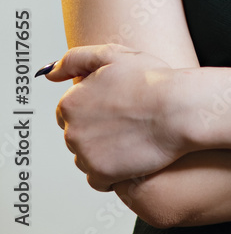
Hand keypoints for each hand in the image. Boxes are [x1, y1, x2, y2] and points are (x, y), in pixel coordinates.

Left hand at [46, 43, 190, 190]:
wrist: (177, 110)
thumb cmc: (151, 81)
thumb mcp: (111, 54)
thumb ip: (74, 59)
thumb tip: (49, 73)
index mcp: (70, 102)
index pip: (71, 110)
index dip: (95, 105)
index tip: (116, 102)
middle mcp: (71, 131)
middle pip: (78, 134)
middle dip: (98, 128)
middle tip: (127, 118)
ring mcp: (85, 155)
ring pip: (87, 156)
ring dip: (103, 149)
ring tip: (131, 134)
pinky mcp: (101, 175)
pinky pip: (98, 179)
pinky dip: (111, 171)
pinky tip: (130, 154)